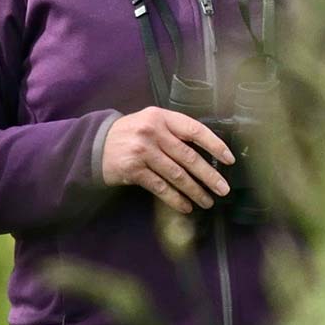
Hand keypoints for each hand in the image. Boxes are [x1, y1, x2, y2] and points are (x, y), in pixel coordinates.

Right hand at [100, 106, 234, 215]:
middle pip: (188, 156)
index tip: (229, 160)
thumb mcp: (150, 123)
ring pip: (177, 175)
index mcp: (161, 117)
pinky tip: (185, 207)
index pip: (194, 130)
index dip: (214, 145)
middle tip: (223, 189)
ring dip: (195, 191)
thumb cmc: (130, 134)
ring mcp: (142, 151)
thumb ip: (174, 132)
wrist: (95, 144)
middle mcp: (152, 132)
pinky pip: (160, 187)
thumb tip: (207, 154)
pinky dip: (175, 199)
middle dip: (209, 176)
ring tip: (207, 201)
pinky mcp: (133, 169)